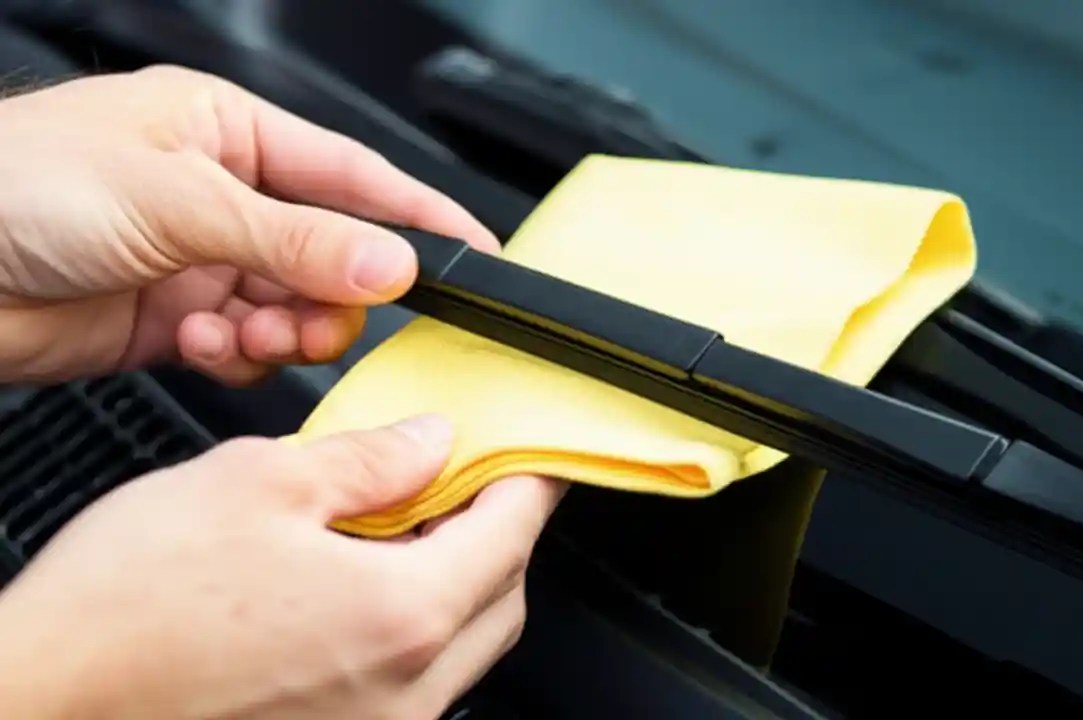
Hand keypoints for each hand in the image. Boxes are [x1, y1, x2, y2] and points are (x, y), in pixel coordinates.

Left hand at [0, 64, 497, 384]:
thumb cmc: (17, 186)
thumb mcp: (177, 199)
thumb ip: (294, 238)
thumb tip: (388, 262)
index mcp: (226, 132)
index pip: (352, 175)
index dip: (416, 214)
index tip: (472, 252)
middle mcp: (221, 195)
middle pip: (331, 256)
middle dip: (330, 294)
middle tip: (313, 313)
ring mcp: (199, 260)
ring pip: (294, 308)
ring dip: (279, 329)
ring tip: (236, 327)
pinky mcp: (174, 320)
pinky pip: (246, 346)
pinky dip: (234, 354)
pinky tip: (193, 340)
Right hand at [0, 415, 563, 717]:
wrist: (45, 701)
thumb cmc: (128, 606)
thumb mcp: (257, 482)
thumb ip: (368, 460)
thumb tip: (430, 443)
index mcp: (400, 616)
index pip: (512, 534)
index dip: (528, 479)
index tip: (530, 452)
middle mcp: (403, 691)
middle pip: (501, 596)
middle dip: (497, 531)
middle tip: (465, 481)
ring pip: (460, 646)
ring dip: (455, 582)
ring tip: (405, 527)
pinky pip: (413, 683)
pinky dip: (410, 628)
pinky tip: (359, 587)